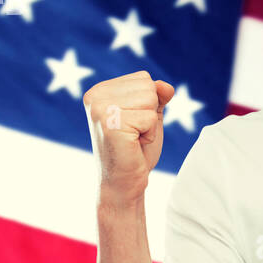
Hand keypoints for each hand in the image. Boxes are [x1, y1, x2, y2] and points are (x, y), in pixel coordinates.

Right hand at [83, 70, 175, 205]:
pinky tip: (134, 145)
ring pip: (150, 100)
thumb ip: (157, 96)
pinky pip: (150, 118)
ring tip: (134, 139)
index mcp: (100, 91)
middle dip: (150, 113)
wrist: (123, 184)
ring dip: (150, 124)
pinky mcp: (111, 124)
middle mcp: (95, 96)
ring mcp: (101, 109)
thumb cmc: (136, 150)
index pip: (143, 78)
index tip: (133, 123)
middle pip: (148, 87)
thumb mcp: (149, 116)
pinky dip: (149, 134)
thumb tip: (166, 86)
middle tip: (135, 133)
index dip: (148, 103)